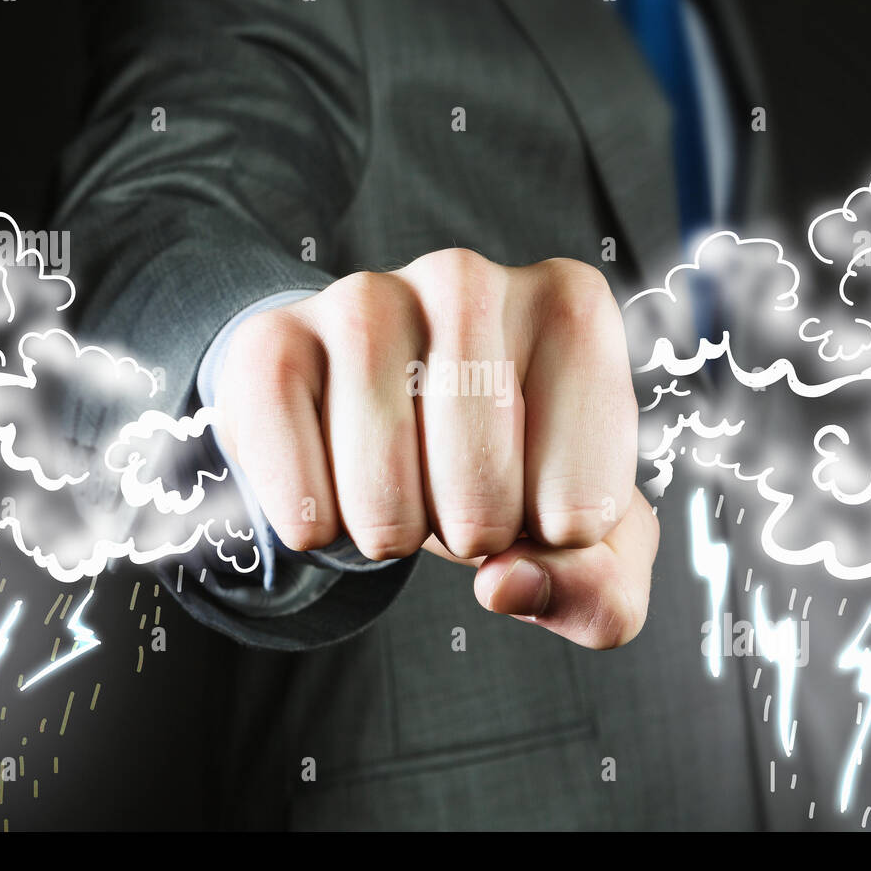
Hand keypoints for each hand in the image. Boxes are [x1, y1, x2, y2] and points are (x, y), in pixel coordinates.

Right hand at [217, 248, 657, 648]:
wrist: (392, 422)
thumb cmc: (507, 469)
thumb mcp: (581, 538)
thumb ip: (597, 590)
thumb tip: (504, 585)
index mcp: (570, 309)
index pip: (584, 504)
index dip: (555, 541)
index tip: (541, 502)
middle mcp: (468, 280)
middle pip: (482, 488)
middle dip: (473, 537)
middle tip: (463, 508)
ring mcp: (363, 297)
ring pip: (382, 484)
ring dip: (390, 533)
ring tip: (398, 496)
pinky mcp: (273, 338)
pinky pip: (291, 474)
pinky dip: (311, 519)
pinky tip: (329, 496)